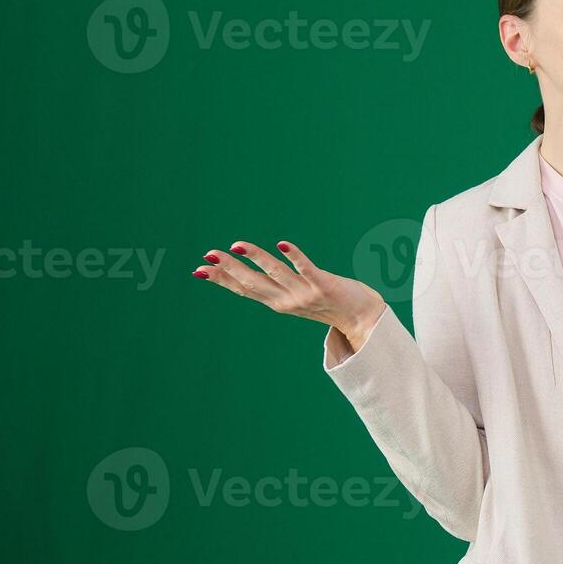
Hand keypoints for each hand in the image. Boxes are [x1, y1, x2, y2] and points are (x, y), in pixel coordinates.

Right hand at [192, 240, 385, 343]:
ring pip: (276, 274)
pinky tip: (283, 244)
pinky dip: (296, 257)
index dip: (222, 280)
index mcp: (279, 303)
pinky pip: (308, 269)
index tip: (198, 269)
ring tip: (237, 245)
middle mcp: (288, 301)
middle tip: (208, 255)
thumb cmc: (329, 305)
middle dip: (229, 269)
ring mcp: (306, 294)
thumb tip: (255, 278)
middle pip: (254, 283)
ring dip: (256, 259)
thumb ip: (276, 289)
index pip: (245, 290)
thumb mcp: (296, 299)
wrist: (364, 319)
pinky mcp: (325, 285)